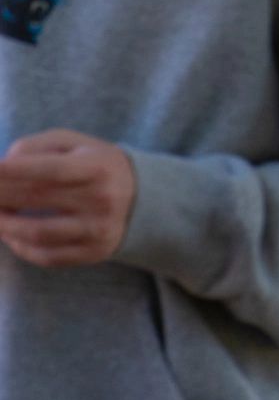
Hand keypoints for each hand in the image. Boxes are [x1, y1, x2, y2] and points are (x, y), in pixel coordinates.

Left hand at [0, 130, 138, 267]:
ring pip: (36, 233)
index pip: (50, 169)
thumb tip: (3, 166)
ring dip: (3, 225)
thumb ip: (36, 146)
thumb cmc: (96, 165)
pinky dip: (20, 247)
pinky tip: (10, 234)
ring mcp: (99, 229)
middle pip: (36, 198)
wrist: (144, 198)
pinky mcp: (94, 252)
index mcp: (98, 167)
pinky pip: (47, 256)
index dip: (14, 170)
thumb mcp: (75, 143)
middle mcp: (102, 199)